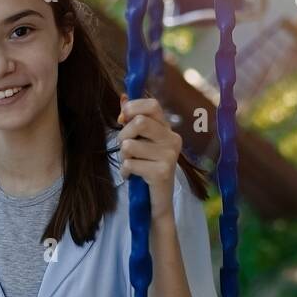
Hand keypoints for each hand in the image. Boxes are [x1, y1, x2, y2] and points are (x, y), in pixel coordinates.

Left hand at [117, 93, 179, 222]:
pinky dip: (125, 170)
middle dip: (123, 135)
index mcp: (168, 128)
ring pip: (130, 145)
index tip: (123, 119)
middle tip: (125, 148)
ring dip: (123, 156)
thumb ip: (133, 120)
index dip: (132, 108)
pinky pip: (130, 163)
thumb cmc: (146, 166)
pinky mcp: (162, 172)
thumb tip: (123, 97)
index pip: (152, 105)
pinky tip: (133, 175)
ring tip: (131, 163)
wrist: (157, 199)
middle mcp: (173, 139)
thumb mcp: (140, 141)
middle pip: (139, 122)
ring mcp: (170, 156)